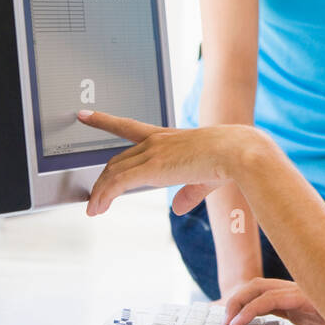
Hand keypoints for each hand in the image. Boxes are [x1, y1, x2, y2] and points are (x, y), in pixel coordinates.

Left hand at [76, 110, 278, 216]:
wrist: (239, 152)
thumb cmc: (231, 160)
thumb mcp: (205, 178)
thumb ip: (188, 193)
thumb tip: (177, 207)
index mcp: (168, 138)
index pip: (129, 128)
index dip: (105, 121)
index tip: (85, 114)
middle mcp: (156, 141)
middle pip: (116, 160)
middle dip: (102, 180)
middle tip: (93, 196)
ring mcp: (152, 153)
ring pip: (112, 172)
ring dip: (99, 192)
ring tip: (93, 209)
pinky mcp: (151, 168)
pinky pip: (116, 184)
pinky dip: (103, 196)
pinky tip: (97, 208)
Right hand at [223, 278, 324, 324]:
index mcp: (309, 294)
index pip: (270, 297)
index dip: (250, 309)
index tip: (235, 324)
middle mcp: (301, 290)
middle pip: (261, 286)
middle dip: (239, 299)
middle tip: (225, 320)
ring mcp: (298, 295)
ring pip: (264, 290)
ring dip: (244, 300)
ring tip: (230, 319)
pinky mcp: (297, 303)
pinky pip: (270, 300)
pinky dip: (254, 306)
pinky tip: (247, 319)